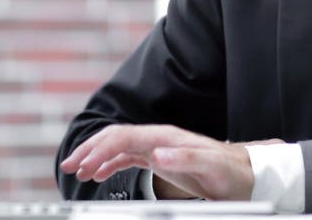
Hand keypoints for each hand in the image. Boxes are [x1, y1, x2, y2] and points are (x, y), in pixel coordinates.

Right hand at [60, 124, 279, 200]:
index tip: (81, 165)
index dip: (99, 149)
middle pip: (116, 137)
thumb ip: (185, 159)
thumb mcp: (210, 167)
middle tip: (68, 166)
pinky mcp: (161, 158)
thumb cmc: (228, 172)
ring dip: (96, 156)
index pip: (123, 137)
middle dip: (90, 149)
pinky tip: (99, 174)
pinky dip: (109, 163)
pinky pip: (128, 157)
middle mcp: (159, 138)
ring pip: (119, 146)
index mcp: (166, 137)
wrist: (243, 174)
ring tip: (77, 172)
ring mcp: (159, 147)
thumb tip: (156, 153)